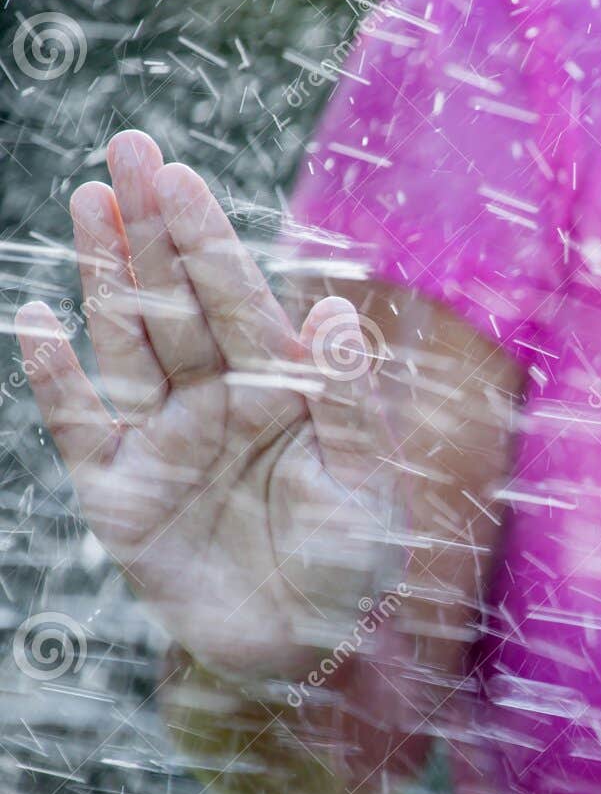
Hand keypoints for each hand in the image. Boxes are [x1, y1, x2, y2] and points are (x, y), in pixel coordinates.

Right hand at [18, 130, 396, 679]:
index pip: (238, 298)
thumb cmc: (352, 557)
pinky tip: (42, 324)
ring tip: (91, 203)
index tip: (182, 175)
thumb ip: (348, 401)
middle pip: (174, 299)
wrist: (310, 644)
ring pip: (126, 342)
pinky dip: (57, 380)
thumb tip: (329, 310)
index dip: (209, 239)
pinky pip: (82, 426)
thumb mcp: (365, 482)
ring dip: (106, 277)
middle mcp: (215, 397)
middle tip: (128, 150)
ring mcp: (163, 438)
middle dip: (152, 227)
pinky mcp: (121, 492)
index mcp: (279, 385)